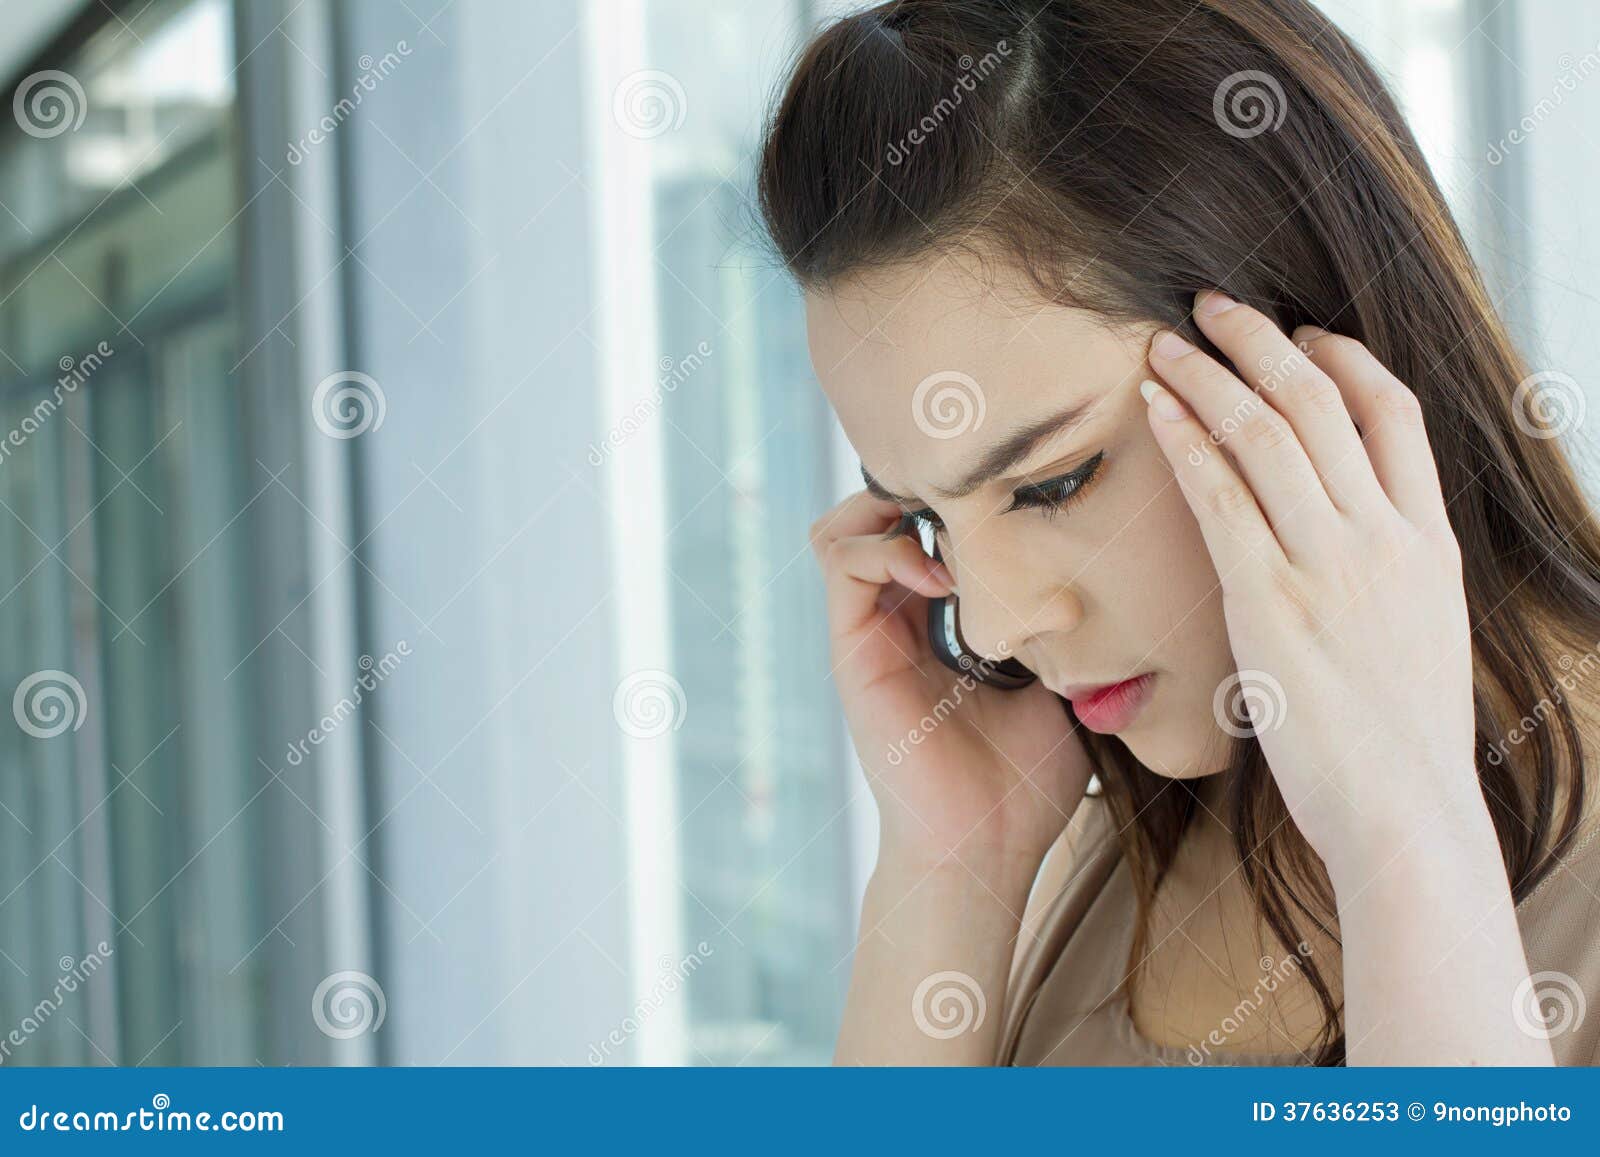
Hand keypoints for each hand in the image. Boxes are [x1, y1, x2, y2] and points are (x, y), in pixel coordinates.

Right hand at [810, 490, 1095, 879]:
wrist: (985, 849)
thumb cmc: (1024, 784)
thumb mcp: (1060, 689)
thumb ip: (1064, 635)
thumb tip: (1120, 580)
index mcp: (941, 626)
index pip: (927, 531)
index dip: (959, 501)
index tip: (1015, 498)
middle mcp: (898, 621)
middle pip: (877, 514)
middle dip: (919, 490)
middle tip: (974, 500)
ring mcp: (870, 634)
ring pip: (844, 527)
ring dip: (890, 510)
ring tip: (946, 535)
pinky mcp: (852, 651)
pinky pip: (842, 564)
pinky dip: (885, 549)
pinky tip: (939, 580)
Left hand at [1142, 290, 1482, 888]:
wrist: (1404, 812)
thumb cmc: (1403, 740)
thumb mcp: (1423, 636)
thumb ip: (1391, 574)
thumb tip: (1350, 543)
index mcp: (1429, 543)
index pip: (1395, 416)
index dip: (1345, 360)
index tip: (1306, 332)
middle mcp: (1384, 538)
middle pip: (1323, 404)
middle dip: (1264, 342)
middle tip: (1215, 306)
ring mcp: (1330, 564)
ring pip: (1268, 434)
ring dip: (1210, 377)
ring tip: (1167, 343)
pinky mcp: (1271, 599)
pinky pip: (1223, 497)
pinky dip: (1188, 442)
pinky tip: (1158, 410)